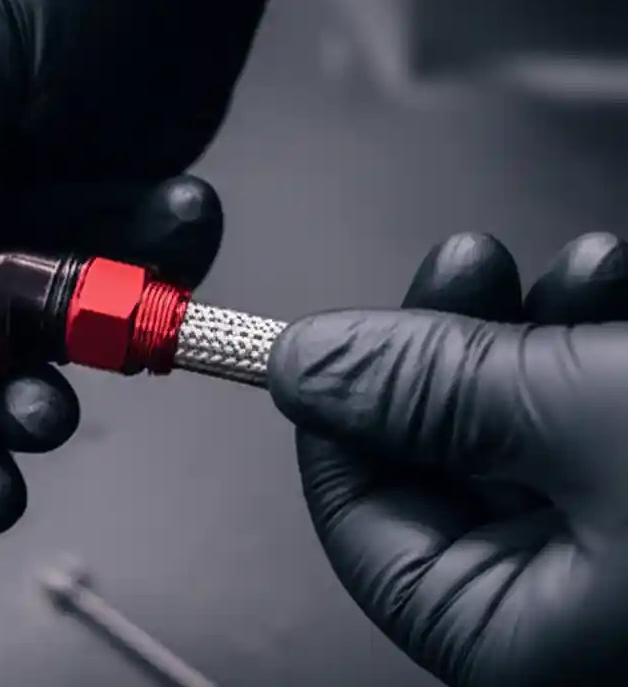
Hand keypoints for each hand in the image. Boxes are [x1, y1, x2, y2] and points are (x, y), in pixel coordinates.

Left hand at [267, 231, 627, 685]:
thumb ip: (437, 391)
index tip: (339, 332)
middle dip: (457, 345)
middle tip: (466, 267)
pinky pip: (601, 420)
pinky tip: (618, 286)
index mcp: (513, 635)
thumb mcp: (587, 422)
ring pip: (532, 426)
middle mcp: (562, 604)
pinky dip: (601, 346)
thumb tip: (305, 364)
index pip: (362, 524)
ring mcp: (619, 550)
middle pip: (448, 461)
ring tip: (585, 267)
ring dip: (544, 329)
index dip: (338, 414)